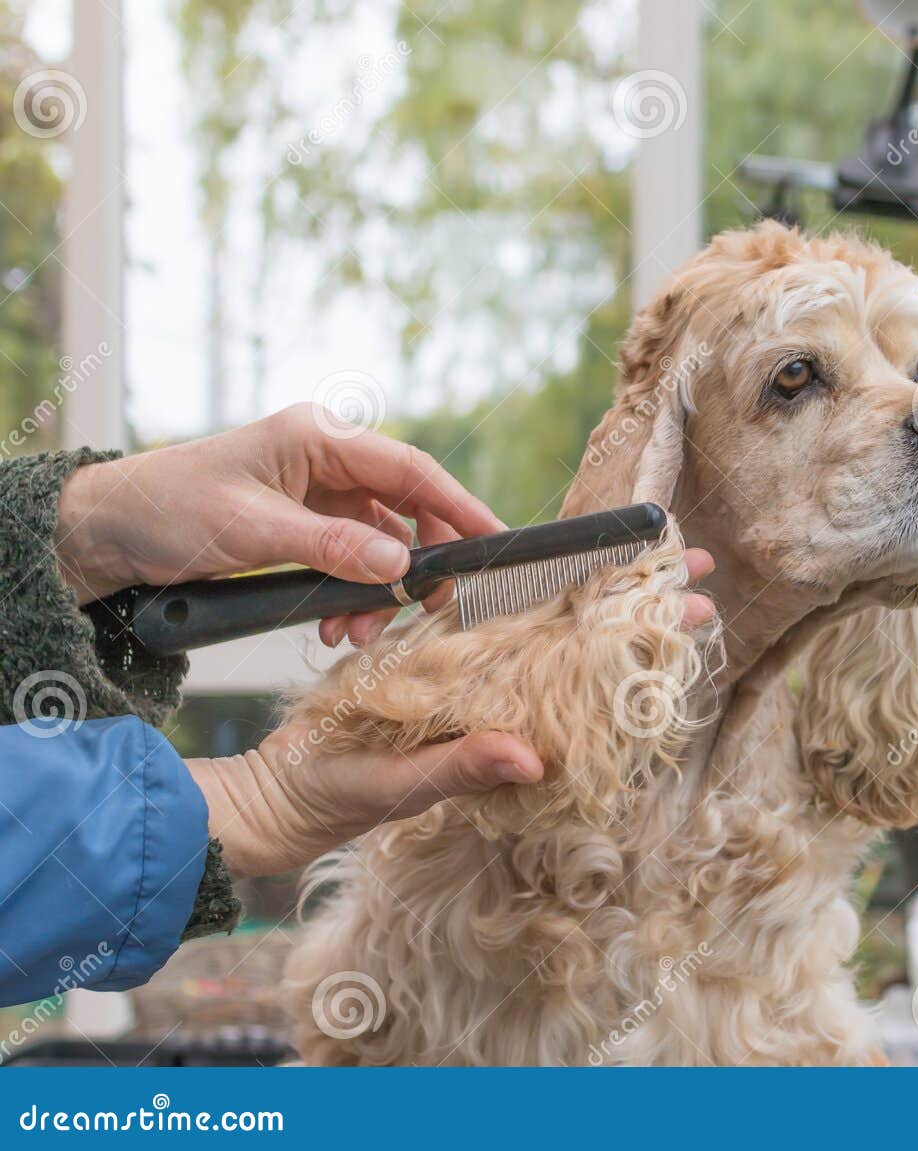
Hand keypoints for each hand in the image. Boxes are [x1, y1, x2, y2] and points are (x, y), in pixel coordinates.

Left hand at [53, 403, 503, 646]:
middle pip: (405, 506)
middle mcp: (326, 457)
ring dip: (379, 588)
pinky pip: (352, 558)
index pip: (409, 468)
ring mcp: (317, 491)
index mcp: (317, 436)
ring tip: (355, 630)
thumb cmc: (167, 510)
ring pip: (381, 540)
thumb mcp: (252, 532)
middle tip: (425, 608)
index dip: (457, 505)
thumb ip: (332, 547)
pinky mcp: (305, 523)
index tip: (493, 540)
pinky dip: (353, 592)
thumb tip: (401, 562)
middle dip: (416, 561)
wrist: (106, 531)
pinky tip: (334, 623)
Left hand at [184, 570, 714, 877]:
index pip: (523, 583)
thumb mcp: (375, 784)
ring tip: (674, 620)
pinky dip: (573, 667)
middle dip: (626, 593)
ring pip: (543, 635)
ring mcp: (455, 675)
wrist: (264, 811)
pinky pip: (521, 676)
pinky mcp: (455, 707)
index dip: (594, 569)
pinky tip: (617, 669)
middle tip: (699, 584)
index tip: (658, 558)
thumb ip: (451, 770)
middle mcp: (449, 646)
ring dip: (610, 627)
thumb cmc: (307, 786)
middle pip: (551, 602)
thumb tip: (533, 758)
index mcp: (431, 645)